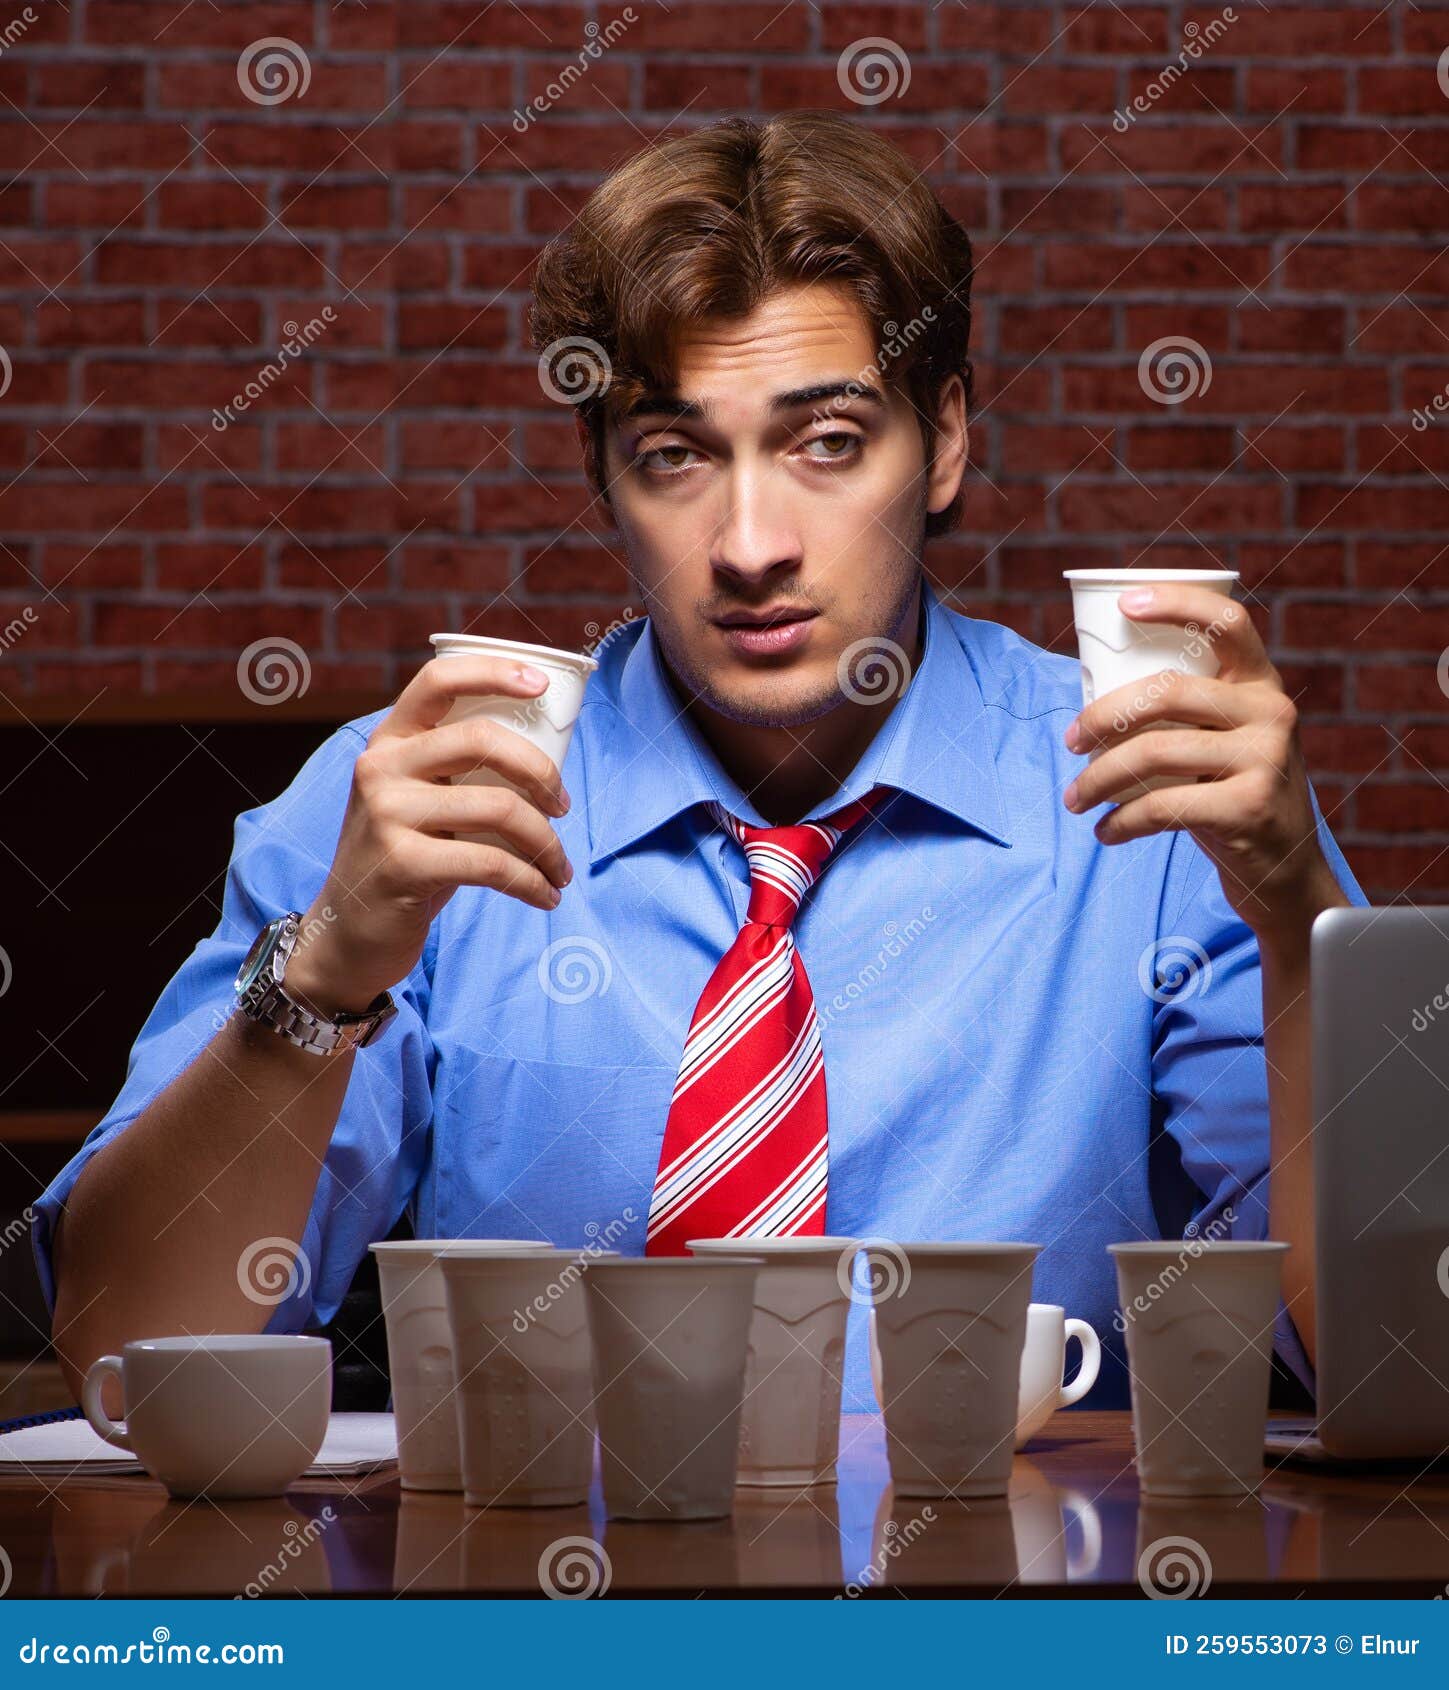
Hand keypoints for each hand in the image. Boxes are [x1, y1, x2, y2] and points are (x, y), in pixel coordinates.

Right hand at [287, 656, 573, 1012]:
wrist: (350, 930)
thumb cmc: (406, 858)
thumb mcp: (419, 801)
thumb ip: (458, 770)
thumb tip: (546, 753)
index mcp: (389, 740)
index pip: (437, 680)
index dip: (493, 672)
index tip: (541, 684)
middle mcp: (380, 767)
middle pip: (482, 740)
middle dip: (541, 773)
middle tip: (563, 806)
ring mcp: (387, 814)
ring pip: (498, 807)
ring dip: (547, 843)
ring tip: (560, 869)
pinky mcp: (402, 864)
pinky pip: (491, 864)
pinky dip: (531, 882)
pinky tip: (545, 896)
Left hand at [1061, 582, 1346, 944]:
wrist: (1286, 873)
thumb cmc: (1234, 797)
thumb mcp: (1226, 744)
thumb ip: (1187, 715)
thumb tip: (1094, 694)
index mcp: (1261, 685)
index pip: (1227, 622)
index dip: (1177, 603)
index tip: (1125, 604)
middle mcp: (1271, 712)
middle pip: (1165, 691)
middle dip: (1100, 717)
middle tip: (1069, 742)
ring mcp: (1265, 759)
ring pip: (1153, 752)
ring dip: (1097, 779)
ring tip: (1075, 799)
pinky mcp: (1249, 807)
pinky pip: (1161, 806)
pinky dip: (1120, 822)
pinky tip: (1105, 832)